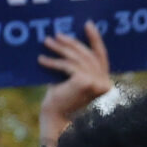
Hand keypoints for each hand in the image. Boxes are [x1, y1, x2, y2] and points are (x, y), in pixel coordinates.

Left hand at [38, 23, 113, 146]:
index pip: (101, 56)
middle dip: (71, 43)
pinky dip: (53, 62)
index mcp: (104, 83)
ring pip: (77, 59)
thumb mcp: (69, 80)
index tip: (87, 25)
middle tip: (56, 35)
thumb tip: (65, 42)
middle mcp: (105, 83)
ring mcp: (97, 83)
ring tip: (47, 43)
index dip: (95, 39)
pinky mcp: (84, 82)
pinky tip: (42, 60)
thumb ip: (74, 66)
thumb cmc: (60, 103)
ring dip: (60, 49)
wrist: (56, 121)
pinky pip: (68, 66)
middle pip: (88, 55)